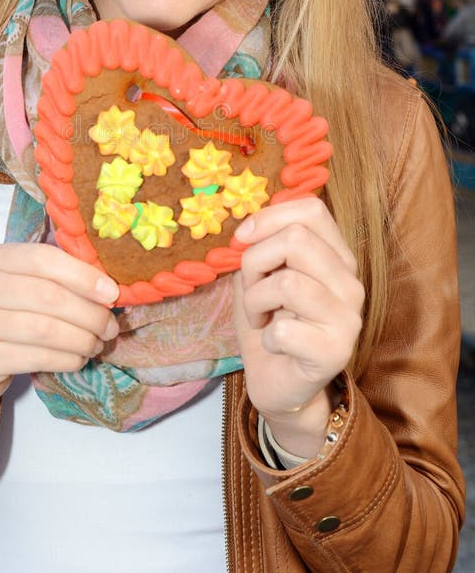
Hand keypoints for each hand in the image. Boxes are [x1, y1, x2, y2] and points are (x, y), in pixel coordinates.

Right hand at [0, 243, 119, 414]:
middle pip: (48, 295)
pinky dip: (66, 359)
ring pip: (45, 329)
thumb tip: (109, 290)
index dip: (83, 275)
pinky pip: (36, 357)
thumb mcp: (23, 289)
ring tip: (98, 344)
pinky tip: (78, 359)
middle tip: (111, 327)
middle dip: (89, 313)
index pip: (44, 258)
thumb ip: (57, 280)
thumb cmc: (5, 319)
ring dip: (82, 339)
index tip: (112, 294)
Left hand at [233, 198, 363, 455]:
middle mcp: (350, 282)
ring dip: (256, 301)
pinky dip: (265, 337)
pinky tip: (274, 345)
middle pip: (296, 239)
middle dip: (255, 261)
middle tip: (252, 289)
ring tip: (260, 318)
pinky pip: (283, 330)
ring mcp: (348, 318)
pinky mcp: (336, 352)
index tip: (242, 239)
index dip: (269, 217)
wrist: (280, 383)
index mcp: (335, 256)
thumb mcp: (261, 276)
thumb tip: (247, 231)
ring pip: (287, 283)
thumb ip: (262, 246)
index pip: (312, 210)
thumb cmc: (270, 323)